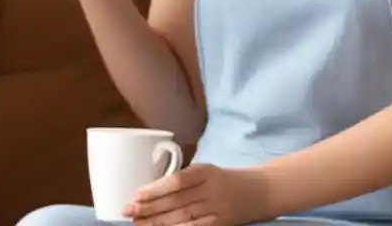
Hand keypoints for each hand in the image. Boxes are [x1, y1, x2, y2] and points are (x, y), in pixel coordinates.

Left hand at [125, 164, 265, 225]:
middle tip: (128, 211)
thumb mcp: (206, 170)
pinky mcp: (222, 223)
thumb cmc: (226, 179)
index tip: (135, 194)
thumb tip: (150, 190)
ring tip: (138, 224)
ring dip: (159, 223)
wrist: (263, 190)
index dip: (155, 189)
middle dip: (150, 208)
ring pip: (184, 218)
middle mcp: (212, 190)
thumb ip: (183, 179)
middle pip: (177, 202)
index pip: (177, 181)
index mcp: (205, 172)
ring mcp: (218, 209)